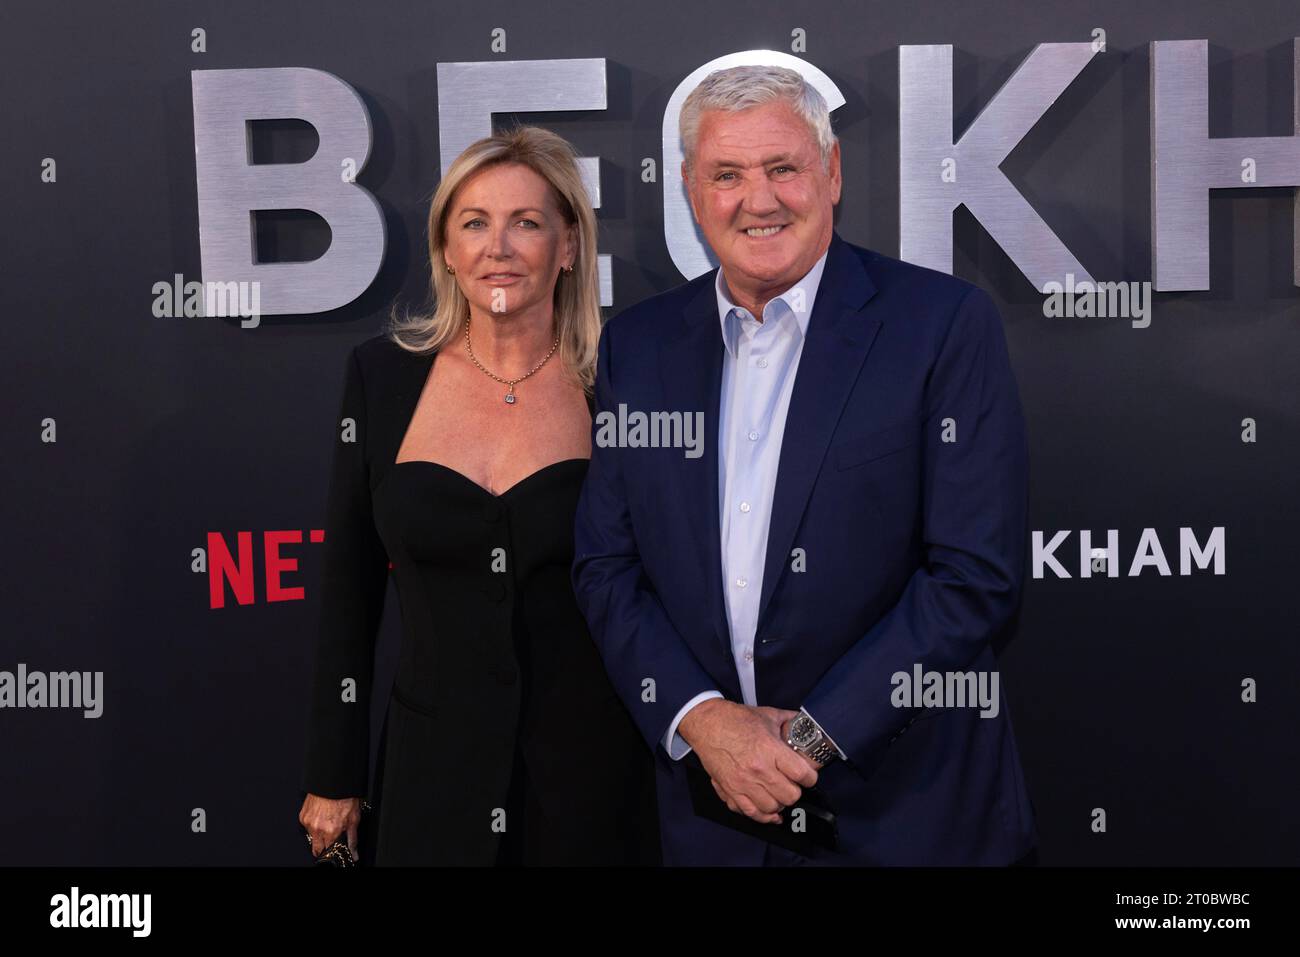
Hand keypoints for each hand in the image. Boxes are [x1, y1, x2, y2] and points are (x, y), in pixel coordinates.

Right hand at [298, 794, 361, 859]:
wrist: (334, 781)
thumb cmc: (345, 798)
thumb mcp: (354, 819)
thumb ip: (352, 840)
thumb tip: (354, 854)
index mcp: (331, 832)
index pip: (327, 852)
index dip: (331, 851)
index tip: (333, 849)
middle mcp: (317, 829)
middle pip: (317, 848)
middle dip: (323, 846)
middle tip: (330, 837)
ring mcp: (308, 822)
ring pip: (312, 836)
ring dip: (318, 833)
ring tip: (327, 821)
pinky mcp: (302, 816)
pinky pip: (307, 825)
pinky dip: (313, 823)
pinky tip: (321, 815)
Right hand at [679, 699, 817, 823]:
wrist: (707, 724)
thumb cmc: (735, 719)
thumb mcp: (768, 715)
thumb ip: (790, 721)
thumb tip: (807, 723)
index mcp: (769, 749)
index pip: (802, 775)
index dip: (810, 777)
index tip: (808, 775)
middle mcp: (758, 769)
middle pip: (790, 796)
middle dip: (795, 790)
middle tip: (792, 783)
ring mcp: (743, 783)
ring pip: (773, 808)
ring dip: (779, 803)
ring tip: (778, 793)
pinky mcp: (731, 790)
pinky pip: (751, 813)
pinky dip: (763, 816)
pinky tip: (770, 813)